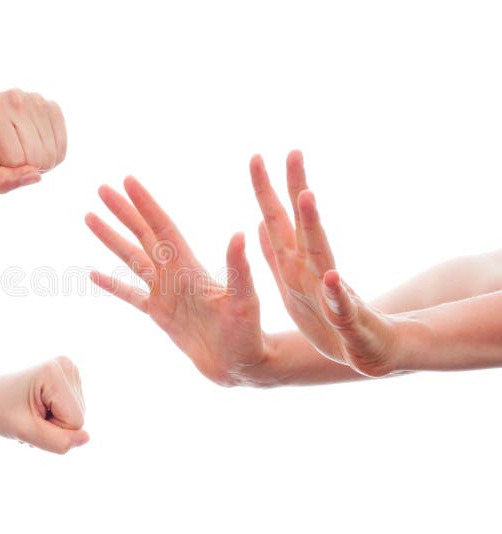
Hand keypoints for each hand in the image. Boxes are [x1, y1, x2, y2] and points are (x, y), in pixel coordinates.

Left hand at [0, 89, 66, 193]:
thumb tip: (36, 176)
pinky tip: (33, 144)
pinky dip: (49, 156)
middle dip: (22, 166)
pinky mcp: (52, 108)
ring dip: (36, 162)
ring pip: (51, 156)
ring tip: (19, 147)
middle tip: (6, 152)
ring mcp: (37, 100)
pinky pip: (61, 150)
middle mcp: (16, 98)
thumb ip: (0, 179)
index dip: (5, 168)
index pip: (14, 161)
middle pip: (36, 158)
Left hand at [0, 357, 88, 453]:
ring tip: (31, 411)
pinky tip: (37, 407)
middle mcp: (66, 365)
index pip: (75, 422)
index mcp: (55, 372)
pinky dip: (55, 415)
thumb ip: (58, 441)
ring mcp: (69, 369)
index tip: (29, 417)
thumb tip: (87, 438)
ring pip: (77, 416)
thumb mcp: (25, 433)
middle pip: (78, 418)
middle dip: (53, 425)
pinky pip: (74, 410)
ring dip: (53, 422)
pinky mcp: (68, 377)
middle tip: (29, 416)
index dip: (52, 430)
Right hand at [86, 177, 270, 386]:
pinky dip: (113, 285)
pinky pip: (131, 296)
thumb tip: (239, 234)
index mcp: (190, 268)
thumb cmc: (249, 333)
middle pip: (142, 235)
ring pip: (132, 259)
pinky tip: (95, 274)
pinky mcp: (161, 315)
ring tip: (90, 218)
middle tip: (101, 188)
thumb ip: (239, 269)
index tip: (128, 181)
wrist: (243, 364)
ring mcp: (165, 294)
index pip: (163, 229)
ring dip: (112, 239)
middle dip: (123, 212)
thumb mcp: (245, 300)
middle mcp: (174, 275)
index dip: (146, 205)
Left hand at [250, 150, 402, 375]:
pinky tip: (332, 276)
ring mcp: (330, 289)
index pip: (277, 218)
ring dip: (313, 225)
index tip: (255, 156)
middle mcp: (314, 267)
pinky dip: (335, 291)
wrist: (365, 349)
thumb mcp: (289, 284)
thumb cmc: (323, 316)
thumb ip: (275, 254)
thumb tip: (258, 224)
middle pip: (301, 222)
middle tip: (292, 151)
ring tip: (306, 196)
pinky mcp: (346, 318)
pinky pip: (340, 304)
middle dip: (295, 187)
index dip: (265, 189)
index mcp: (295, 261)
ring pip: (321, 253)